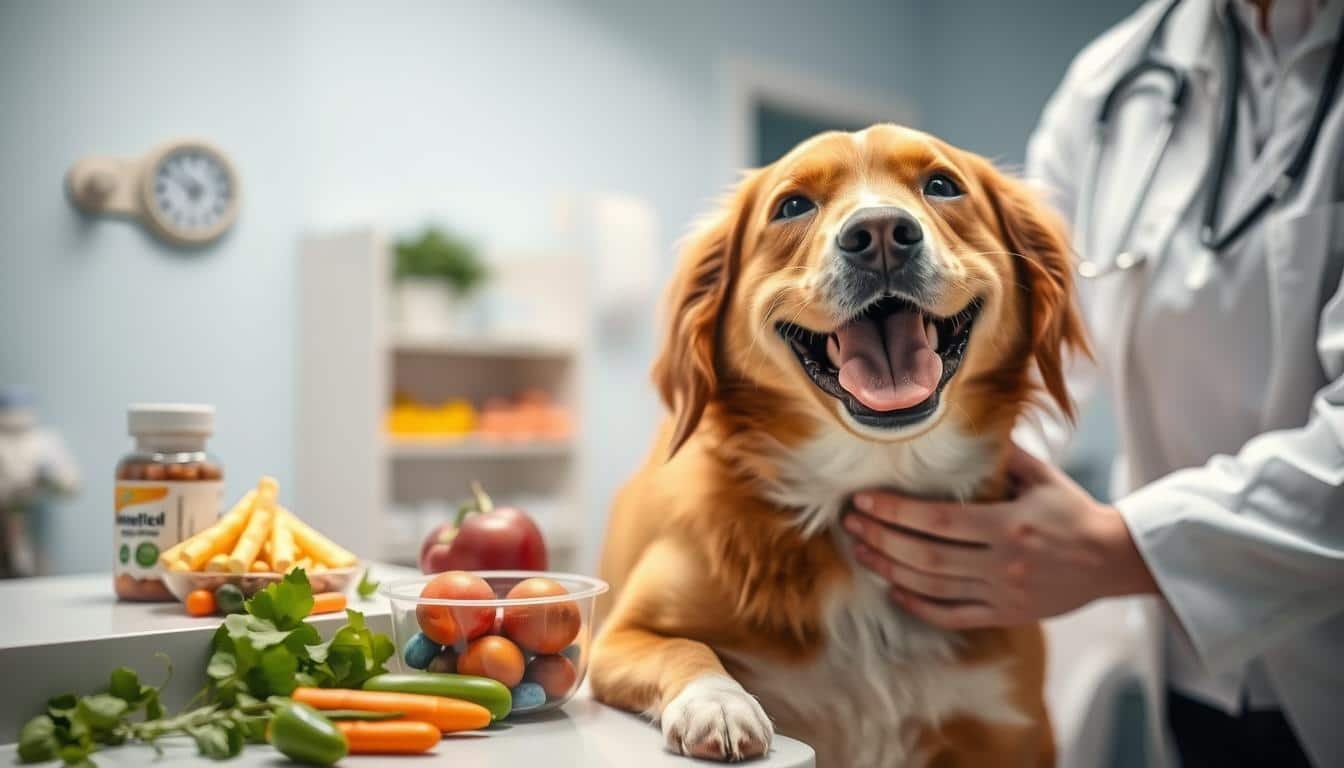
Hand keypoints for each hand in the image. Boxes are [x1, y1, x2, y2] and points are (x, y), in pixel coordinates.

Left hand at [842, 444, 1156, 628]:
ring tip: (861, 549)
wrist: (1112, 560)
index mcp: (1010, 526)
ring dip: (890, 569)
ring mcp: (1004, 595)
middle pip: (927, 556)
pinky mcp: (1006, 616)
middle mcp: (1004, 564)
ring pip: (933, 587)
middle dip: (881, 538)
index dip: (896, 511)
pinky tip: (893, 588)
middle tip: (850, 522)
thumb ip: (1002, 455)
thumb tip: (964, 423)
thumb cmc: (1073, 511)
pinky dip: (918, 605)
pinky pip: (953, 615)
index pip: (939, 521)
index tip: (864, 499)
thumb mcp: (1041, 477)